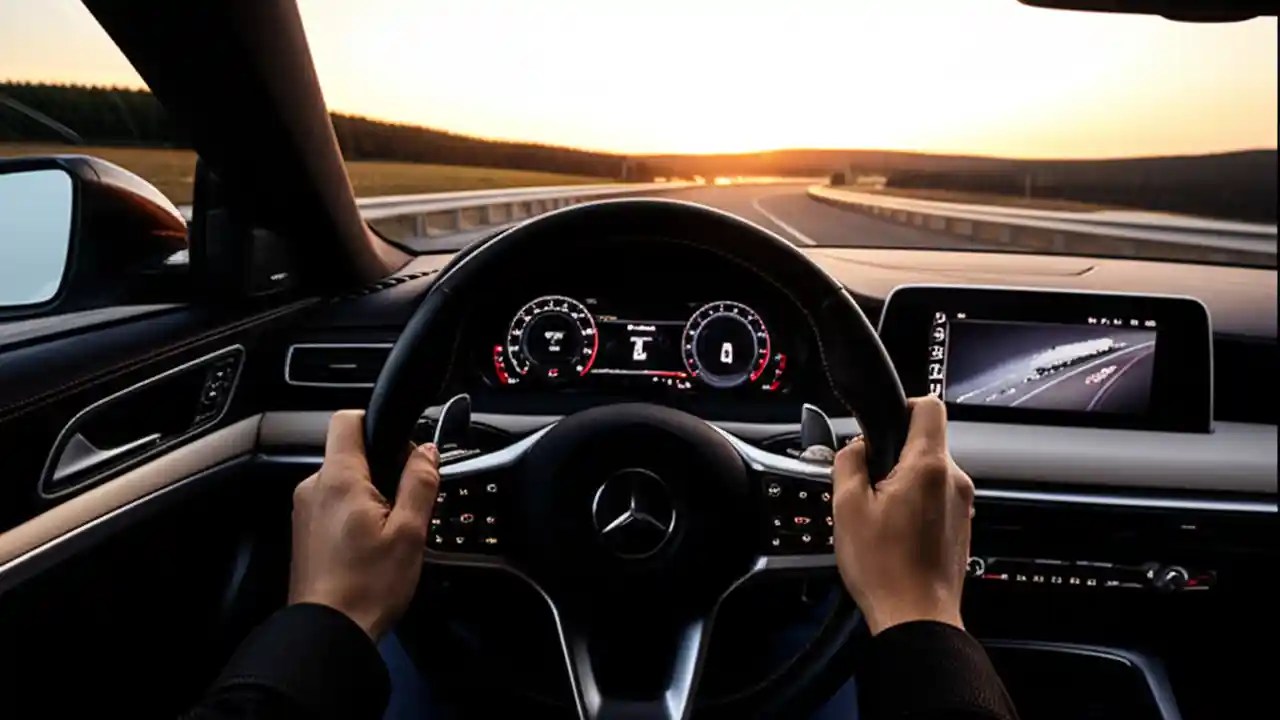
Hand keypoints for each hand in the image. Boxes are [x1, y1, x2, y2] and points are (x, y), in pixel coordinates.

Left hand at [288, 410, 439, 639]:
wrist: (328, 633)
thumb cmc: (368, 586)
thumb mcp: (409, 532)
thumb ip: (419, 483)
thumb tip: (427, 451)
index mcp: (339, 479)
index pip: (348, 419)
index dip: (376, 421)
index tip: (400, 446)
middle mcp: (314, 487)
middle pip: (349, 453)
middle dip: (381, 468)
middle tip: (406, 503)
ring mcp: (305, 510)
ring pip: (343, 482)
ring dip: (369, 496)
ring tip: (390, 531)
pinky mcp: (305, 532)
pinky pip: (333, 506)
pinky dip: (355, 515)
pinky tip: (371, 545)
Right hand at [831, 396, 974, 634]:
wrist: (915, 617)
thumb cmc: (884, 569)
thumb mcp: (846, 507)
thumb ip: (848, 462)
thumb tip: (855, 447)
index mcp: (928, 467)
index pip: (929, 406)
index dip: (902, 406)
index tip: (882, 426)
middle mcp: (954, 481)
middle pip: (926, 442)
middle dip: (895, 455)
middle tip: (869, 486)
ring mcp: (963, 505)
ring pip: (930, 472)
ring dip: (905, 483)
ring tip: (880, 515)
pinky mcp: (962, 525)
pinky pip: (937, 498)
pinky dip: (916, 504)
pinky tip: (896, 532)